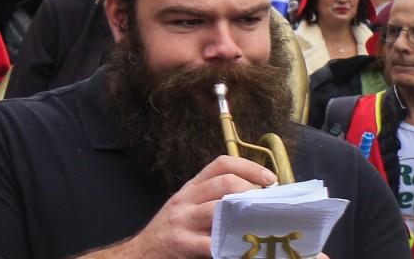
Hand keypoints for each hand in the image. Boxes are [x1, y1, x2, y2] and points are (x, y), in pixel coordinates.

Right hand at [119, 155, 275, 258]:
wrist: (143, 252)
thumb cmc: (173, 230)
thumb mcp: (187, 206)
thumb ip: (212, 198)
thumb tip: (255, 197)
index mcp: (191, 188)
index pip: (220, 164)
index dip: (248, 167)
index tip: (269, 179)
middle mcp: (186, 200)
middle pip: (224, 183)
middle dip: (251, 192)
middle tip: (268, 205)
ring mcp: (184, 222)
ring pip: (220, 210)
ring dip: (246, 216)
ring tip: (262, 224)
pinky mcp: (185, 244)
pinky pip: (214, 244)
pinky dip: (234, 246)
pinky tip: (245, 249)